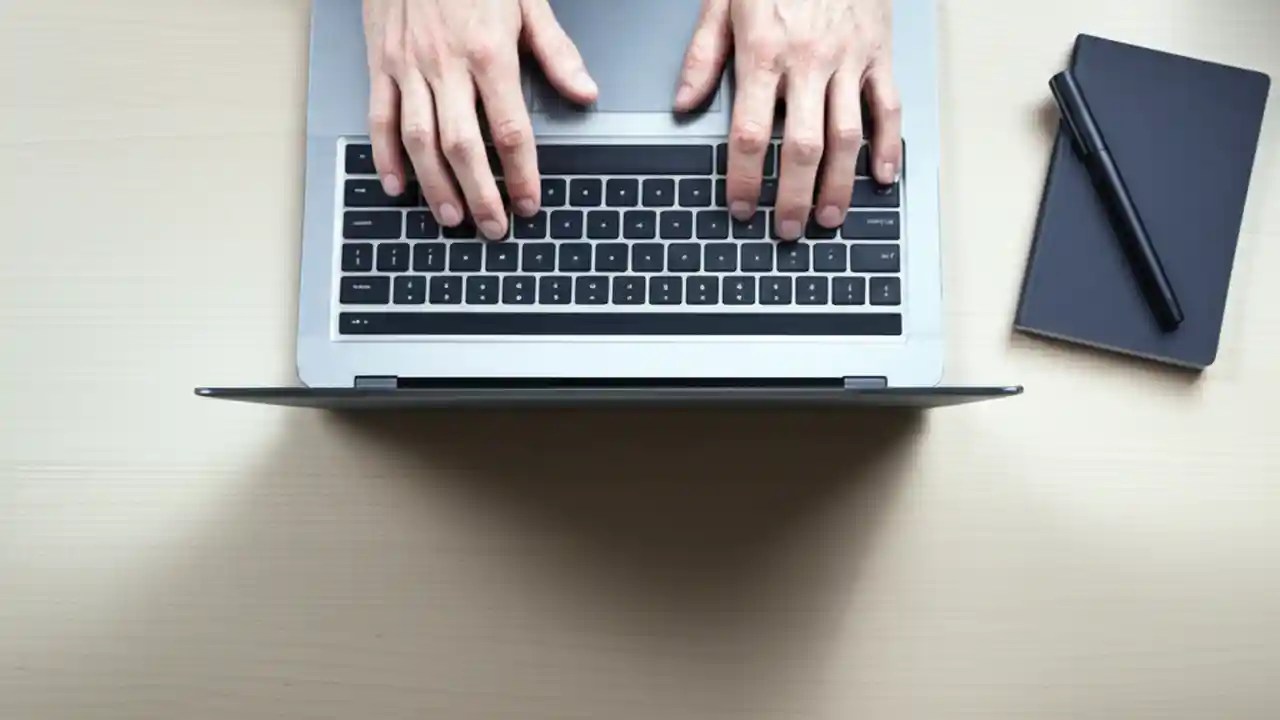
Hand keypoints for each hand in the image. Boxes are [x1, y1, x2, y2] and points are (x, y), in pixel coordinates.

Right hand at [363, 0, 597, 239]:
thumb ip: (556, 51)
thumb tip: (586, 93)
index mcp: (489, 52)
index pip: (509, 128)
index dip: (521, 172)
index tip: (530, 203)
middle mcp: (446, 64)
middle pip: (463, 145)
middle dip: (481, 193)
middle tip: (494, 229)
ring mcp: (408, 66)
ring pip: (419, 140)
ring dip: (436, 185)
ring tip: (451, 217)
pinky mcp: (380, 63)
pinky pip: (380, 117)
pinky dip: (385, 156)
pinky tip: (397, 185)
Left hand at [674, 0, 900, 239]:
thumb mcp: (723, 0)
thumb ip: (703, 56)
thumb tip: (683, 105)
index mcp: (763, 52)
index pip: (749, 133)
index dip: (743, 178)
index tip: (739, 207)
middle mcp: (808, 61)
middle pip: (801, 146)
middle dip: (793, 197)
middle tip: (787, 230)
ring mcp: (849, 58)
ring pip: (847, 136)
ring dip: (838, 184)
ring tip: (828, 218)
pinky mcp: (878, 51)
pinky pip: (887, 106)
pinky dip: (886, 145)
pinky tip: (880, 177)